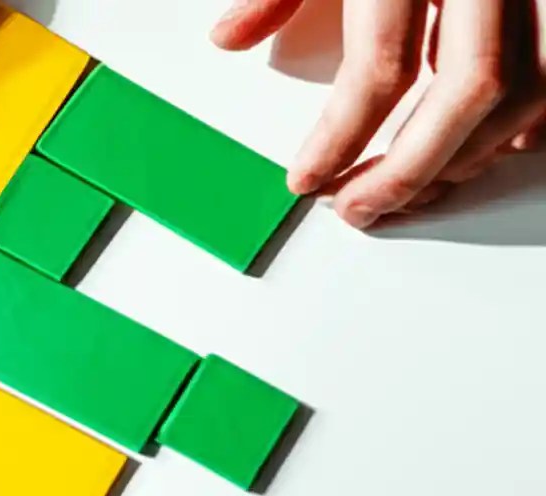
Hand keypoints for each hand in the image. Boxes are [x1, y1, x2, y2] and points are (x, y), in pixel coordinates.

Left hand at [212, 0, 544, 227]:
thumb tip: (228, 39)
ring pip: (529, 87)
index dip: (341, 136)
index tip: (306, 179)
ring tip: (409, 189)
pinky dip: (529, 119)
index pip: (381, 63)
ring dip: (469, 155)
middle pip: (470, 88)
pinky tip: (484, 149)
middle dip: (412, 167)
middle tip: (359, 209)